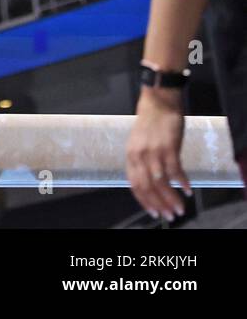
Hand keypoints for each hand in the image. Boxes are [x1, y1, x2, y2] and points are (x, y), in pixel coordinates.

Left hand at [126, 88, 191, 221]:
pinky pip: (175, 170)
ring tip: (180, 208)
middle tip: (171, 215)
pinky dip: (182, 183)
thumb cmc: (150, 124)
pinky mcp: (169, 147)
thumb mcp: (140, 144)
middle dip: (159, 204)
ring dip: (171, 198)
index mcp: (130, 156)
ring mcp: (154, 152)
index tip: (154, 213)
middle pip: (147, 187)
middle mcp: (139, 156)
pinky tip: (188, 190)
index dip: (144, 201)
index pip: (134, 185)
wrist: (158, 102)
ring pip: (161, 182)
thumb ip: (143, 162)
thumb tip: (152, 183)